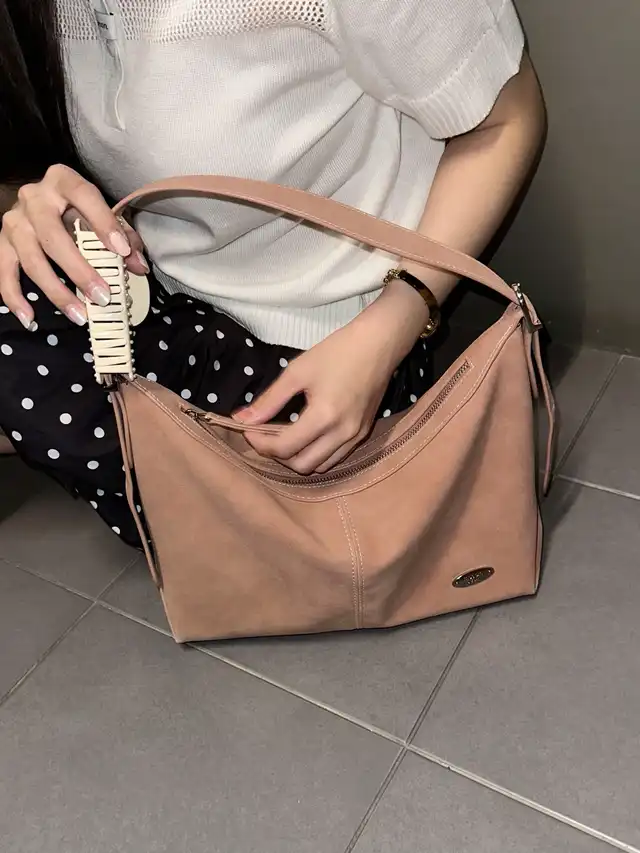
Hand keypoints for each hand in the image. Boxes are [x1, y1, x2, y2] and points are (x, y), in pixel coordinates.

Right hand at [0, 164, 147, 328]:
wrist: (40, 201)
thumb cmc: (77, 208)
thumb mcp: (101, 214)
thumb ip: (124, 236)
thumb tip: (137, 266)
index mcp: (63, 181)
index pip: (84, 197)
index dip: (104, 224)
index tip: (122, 252)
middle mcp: (34, 198)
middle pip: (53, 238)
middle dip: (80, 271)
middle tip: (103, 297)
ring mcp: (14, 221)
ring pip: (31, 260)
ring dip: (56, 292)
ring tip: (81, 315)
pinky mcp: (2, 243)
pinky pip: (4, 273)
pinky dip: (15, 298)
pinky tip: (29, 318)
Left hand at [234, 280, 429, 473]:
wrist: (379, 344)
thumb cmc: (337, 352)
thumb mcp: (297, 371)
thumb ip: (269, 400)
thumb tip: (242, 419)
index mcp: (324, 417)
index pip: (284, 448)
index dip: (260, 443)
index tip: (248, 429)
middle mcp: (342, 434)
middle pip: (301, 465)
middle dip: (277, 455)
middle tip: (264, 436)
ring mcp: (356, 437)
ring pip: (320, 467)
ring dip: (297, 458)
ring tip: (284, 438)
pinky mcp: (363, 434)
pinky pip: (336, 458)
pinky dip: (317, 455)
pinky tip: (307, 437)